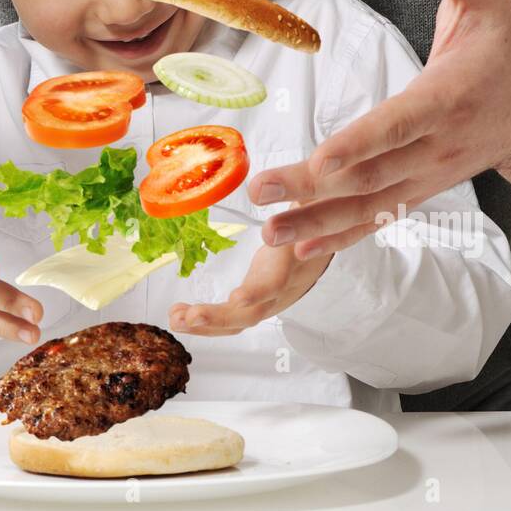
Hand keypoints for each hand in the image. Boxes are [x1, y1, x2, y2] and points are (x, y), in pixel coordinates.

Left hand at [168, 203, 329, 334]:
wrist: (335, 234)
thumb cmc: (317, 212)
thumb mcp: (308, 193)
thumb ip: (292, 187)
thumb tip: (259, 187)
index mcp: (294, 258)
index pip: (279, 279)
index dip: (259, 291)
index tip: (237, 298)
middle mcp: (286, 285)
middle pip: (255, 311)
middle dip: (219, 317)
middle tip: (187, 315)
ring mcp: (276, 297)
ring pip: (242, 319)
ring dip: (207, 324)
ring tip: (176, 318)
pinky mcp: (265, 299)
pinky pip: (237, 317)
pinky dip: (210, 320)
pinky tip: (182, 316)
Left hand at [249, 0, 510, 260]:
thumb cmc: (504, 49)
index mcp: (448, 97)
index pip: (399, 123)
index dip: (361, 143)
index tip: (323, 159)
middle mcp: (437, 145)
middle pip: (372, 172)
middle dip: (315, 187)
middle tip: (262, 192)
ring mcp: (429, 175)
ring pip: (370, 205)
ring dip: (318, 222)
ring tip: (271, 232)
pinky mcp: (420, 188)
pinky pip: (378, 218)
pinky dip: (341, 236)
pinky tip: (301, 247)